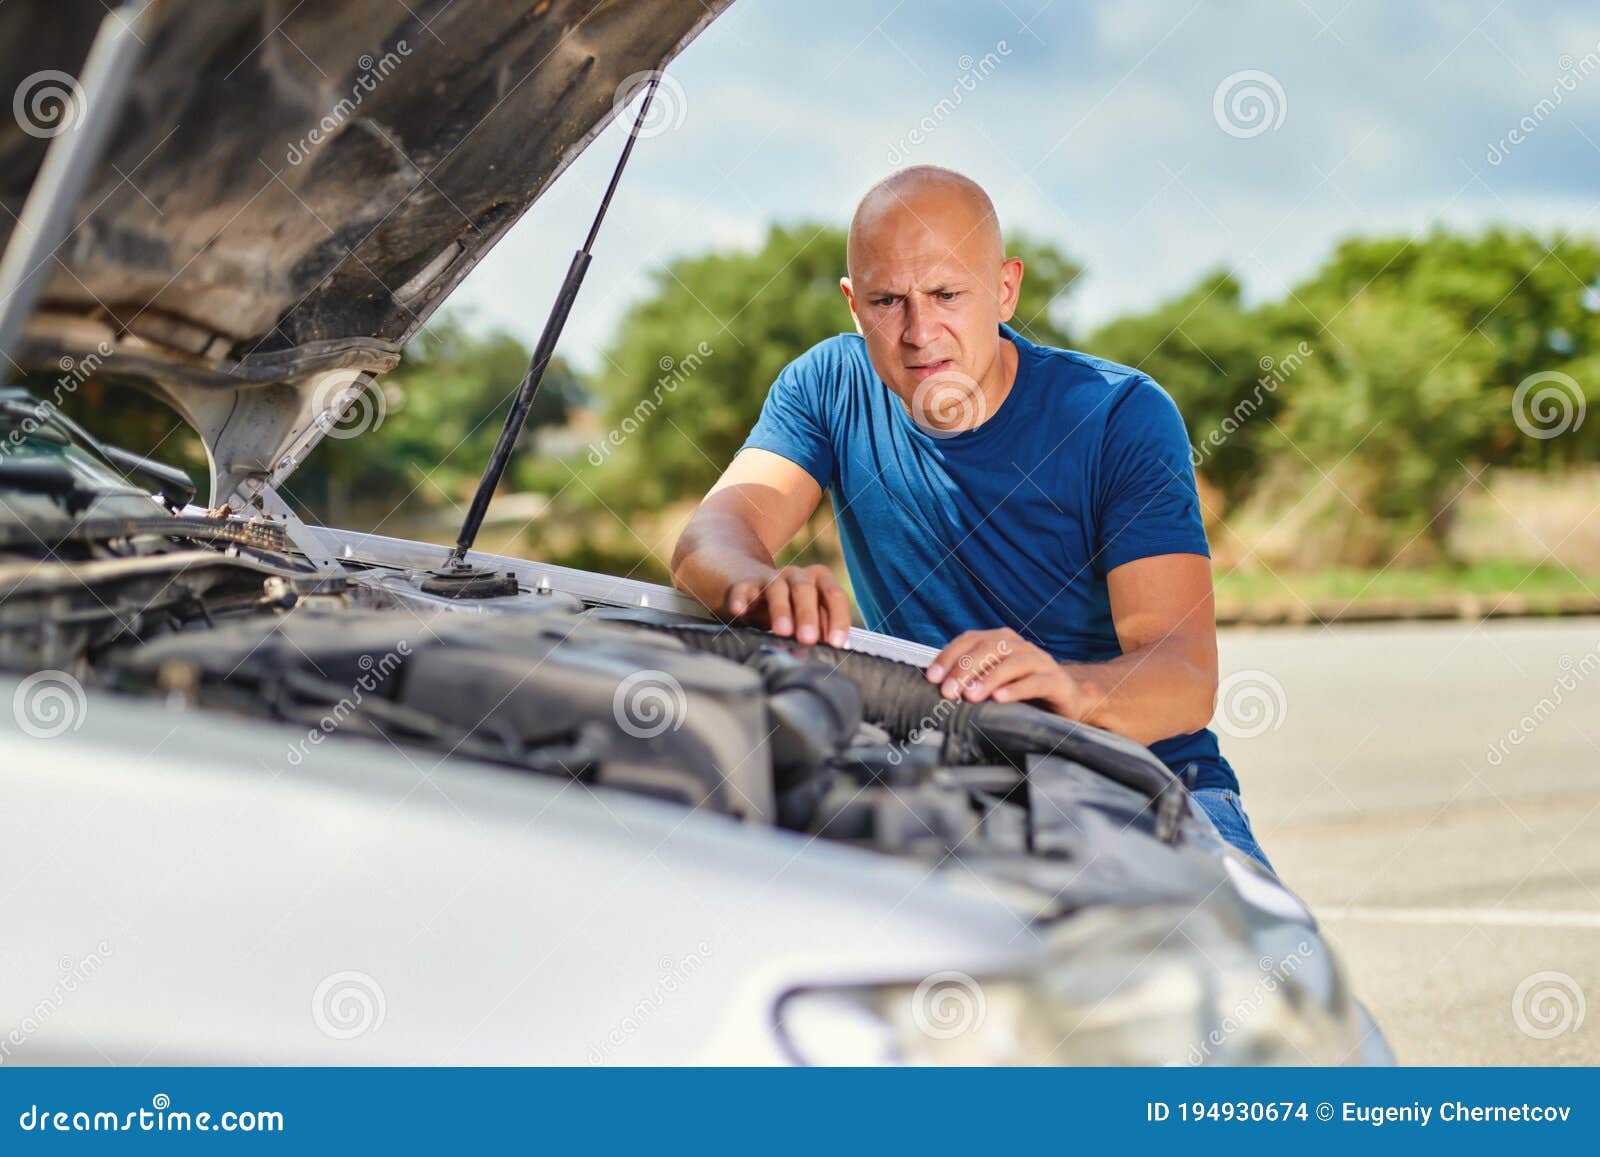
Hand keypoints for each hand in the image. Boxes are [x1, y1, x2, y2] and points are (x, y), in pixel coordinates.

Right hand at [721, 564, 851, 646]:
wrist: (754, 590)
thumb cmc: (792, 610)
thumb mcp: (810, 618)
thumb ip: (821, 630)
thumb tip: (829, 651)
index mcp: (818, 579)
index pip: (833, 595)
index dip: (838, 619)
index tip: (837, 644)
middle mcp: (795, 575)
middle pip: (804, 589)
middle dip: (808, 615)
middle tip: (808, 639)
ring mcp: (768, 578)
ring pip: (776, 589)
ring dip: (780, 610)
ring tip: (782, 632)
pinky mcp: (743, 585)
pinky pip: (742, 590)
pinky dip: (741, 600)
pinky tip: (740, 611)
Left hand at [925, 627, 1086, 715]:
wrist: (1068, 699)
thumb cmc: (1023, 690)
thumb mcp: (994, 682)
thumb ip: (971, 679)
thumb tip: (937, 687)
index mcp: (1002, 641)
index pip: (970, 640)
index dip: (949, 656)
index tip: (932, 677)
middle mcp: (1020, 646)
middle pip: (989, 648)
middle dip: (964, 669)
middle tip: (948, 692)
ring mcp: (1040, 661)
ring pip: (1012, 662)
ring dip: (988, 678)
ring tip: (971, 696)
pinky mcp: (1056, 681)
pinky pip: (1035, 682)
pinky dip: (1016, 689)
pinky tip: (1000, 698)